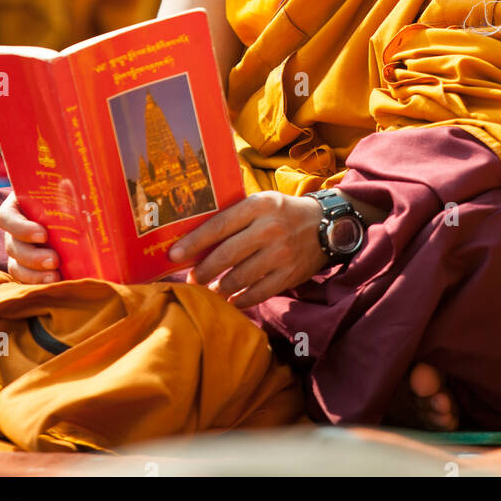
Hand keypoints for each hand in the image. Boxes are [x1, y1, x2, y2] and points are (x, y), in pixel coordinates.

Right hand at [0, 192, 60, 283]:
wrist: (73, 210)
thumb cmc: (67, 195)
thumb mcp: (64, 192)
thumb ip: (64, 192)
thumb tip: (66, 185)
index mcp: (18, 206)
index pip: (7, 217)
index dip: (21, 228)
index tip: (43, 234)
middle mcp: (15, 230)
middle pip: (12, 246)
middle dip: (32, 256)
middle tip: (54, 261)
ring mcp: (20, 250)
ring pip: (16, 266)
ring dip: (34, 274)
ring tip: (55, 277)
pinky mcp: (29, 267)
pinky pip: (27, 280)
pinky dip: (39, 283)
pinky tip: (56, 284)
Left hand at [168, 191, 325, 308]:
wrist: (326, 225)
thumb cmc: (282, 212)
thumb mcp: (261, 201)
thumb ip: (234, 214)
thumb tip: (193, 232)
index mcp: (258, 206)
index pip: (218, 226)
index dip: (193, 242)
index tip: (173, 255)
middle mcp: (269, 229)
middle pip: (226, 256)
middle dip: (203, 270)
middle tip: (192, 277)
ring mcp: (281, 254)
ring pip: (239, 278)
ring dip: (219, 287)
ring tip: (211, 288)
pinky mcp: (289, 275)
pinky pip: (257, 294)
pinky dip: (239, 299)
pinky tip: (231, 298)